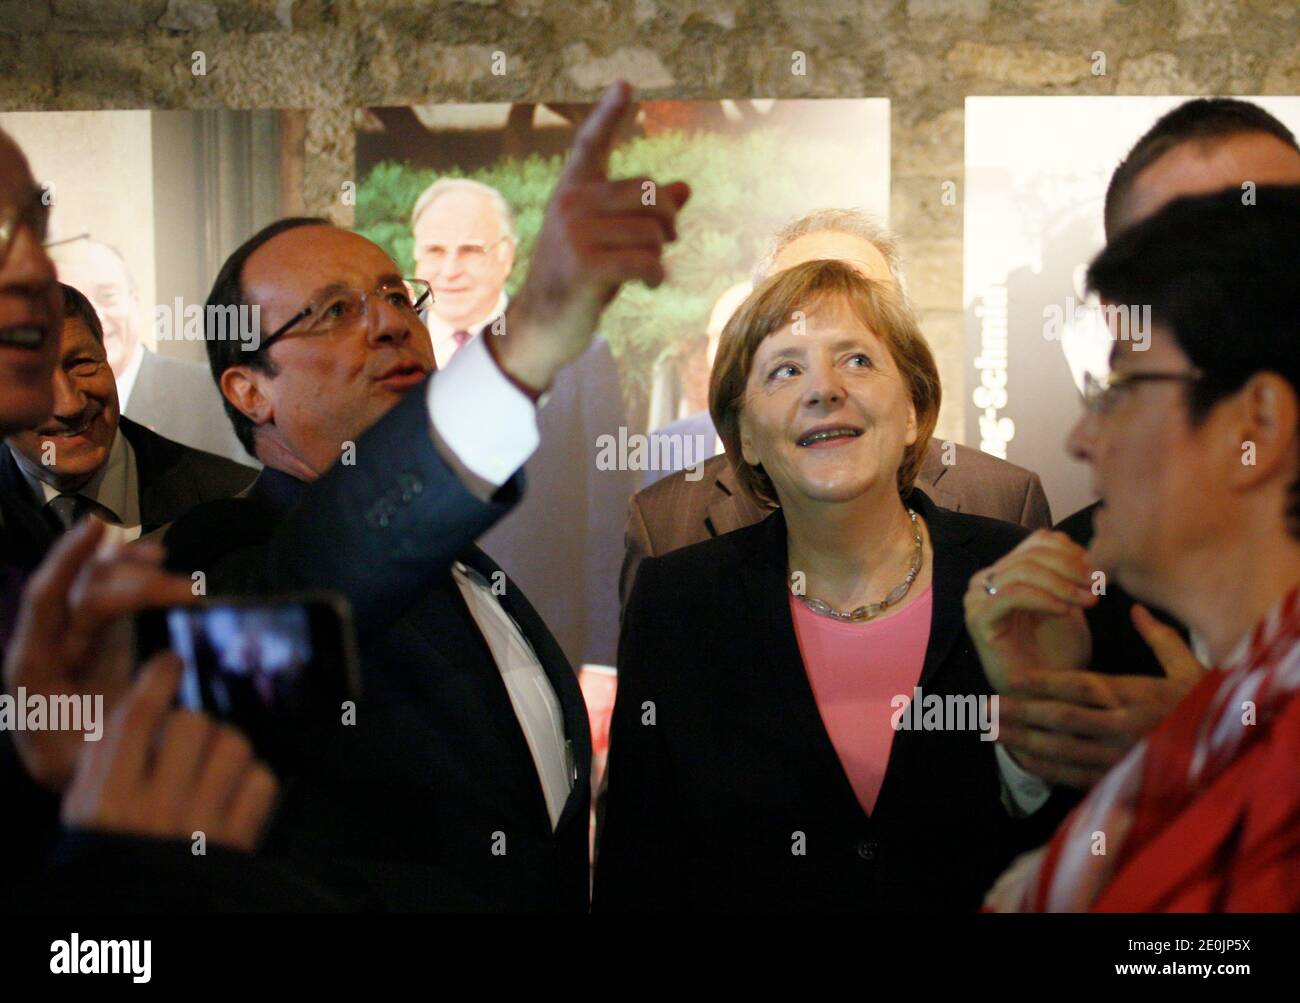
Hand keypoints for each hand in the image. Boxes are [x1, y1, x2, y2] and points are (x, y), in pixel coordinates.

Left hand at [3, 518, 197, 790]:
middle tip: (190, 592)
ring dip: (137, 567)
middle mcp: (50, 641)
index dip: (68, 559)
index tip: (97, 527)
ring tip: (175, 570)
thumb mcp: (91, 763)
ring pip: (100, 580)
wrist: (74, 774)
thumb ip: (116, 733)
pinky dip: (132, 565)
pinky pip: (111, 585)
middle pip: (89, 591)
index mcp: (35, 669)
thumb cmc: (82, 771)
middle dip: (139, 583)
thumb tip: (161, 700)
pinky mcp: (98, 630)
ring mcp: (74, 632)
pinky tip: (156, 555)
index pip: (46, 600)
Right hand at [62, 654, 278, 851]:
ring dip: (226, 746)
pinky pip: (263, 782)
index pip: (136, 719)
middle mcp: (157, 811)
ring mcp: (203, 827)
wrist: (144, 912)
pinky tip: (233, 792)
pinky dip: (253, 780)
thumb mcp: (85, 806)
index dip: (157, 678)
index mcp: (109, 800)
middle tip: (185, 741)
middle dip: (192, 723)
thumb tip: (144, 690)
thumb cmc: (111, 850)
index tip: (170, 661)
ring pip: (235, 745)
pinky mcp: (239, 842)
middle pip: (193, 724)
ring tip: (211, 766)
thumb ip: (106, 750)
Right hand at [500, 80, 690, 391]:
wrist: (541, 327)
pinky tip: (645, 285)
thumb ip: (641, 214)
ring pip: (652, 232)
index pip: (591, 144)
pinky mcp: (586, 265)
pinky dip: (655, 276)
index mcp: (572, 190)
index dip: (610, 114)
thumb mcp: (610, 241)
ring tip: (645, 271)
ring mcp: (575, 233)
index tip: (626, 83)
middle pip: (649, 193)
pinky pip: (646, 261)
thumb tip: (685, 188)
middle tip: (667, 241)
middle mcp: (570, 203)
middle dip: (668, 220)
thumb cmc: (579, 280)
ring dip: (659, 256)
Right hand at [963, 530, 1097, 693]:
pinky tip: (1065, 612)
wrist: (1048, 696)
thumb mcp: (1070, 603)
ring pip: (1022, 571)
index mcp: (1008, 571)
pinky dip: (1042, 598)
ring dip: (1062, 584)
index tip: (1098, 572)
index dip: (1072, 551)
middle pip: (1032, 554)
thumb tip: (1079, 547)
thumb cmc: (1059, 653)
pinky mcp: (978, 619)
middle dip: (1070, 568)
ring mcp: (978, 599)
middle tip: (1096, 587)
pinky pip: (1010, 595)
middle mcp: (988, 580)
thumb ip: (1069, 573)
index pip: (1038, 542)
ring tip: (1088, 601)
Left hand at [995, 603, 1204, 789]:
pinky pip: (1072, 776)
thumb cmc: (1204, 707)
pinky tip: (1017, 757)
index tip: (1013, 677)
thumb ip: (1160, 638)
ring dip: (1021, 740)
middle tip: (984, 707)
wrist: (1230, 756)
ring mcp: (1120, 758)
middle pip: (1061, 719)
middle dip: (1020, 713)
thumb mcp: (1188, 668)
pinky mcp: (1118, 782)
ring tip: (990, 730)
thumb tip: (1136, 608)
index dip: (1043, 681)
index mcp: (1136, 695)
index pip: (1080, 686)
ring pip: (1061, 750)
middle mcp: (1124, 727)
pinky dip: (1042, 768)